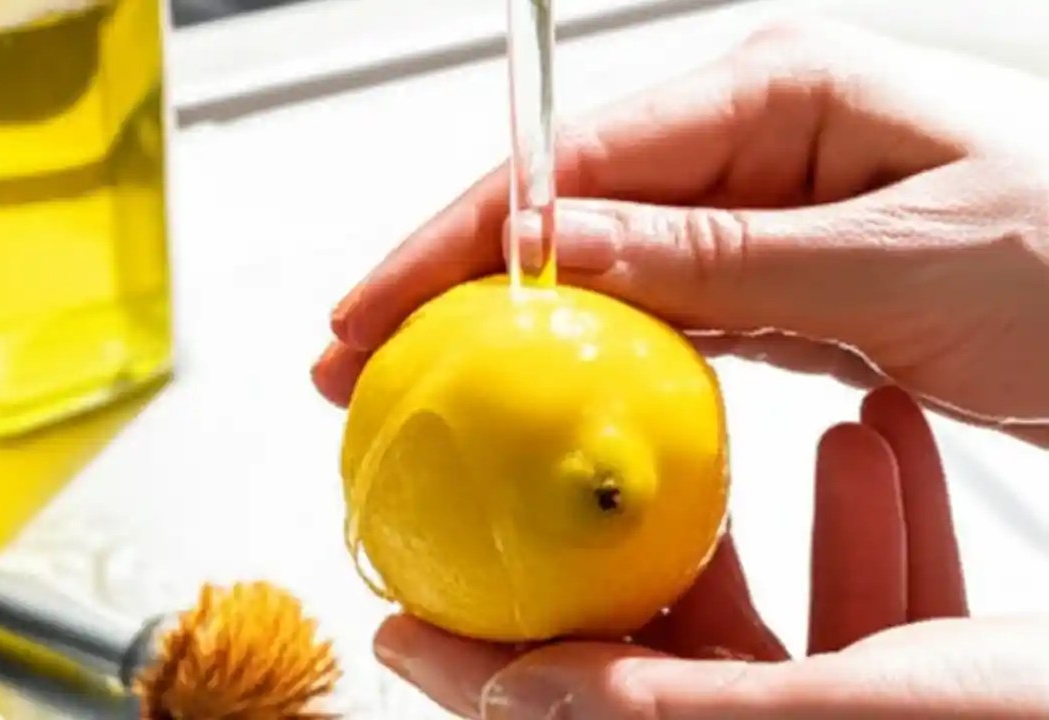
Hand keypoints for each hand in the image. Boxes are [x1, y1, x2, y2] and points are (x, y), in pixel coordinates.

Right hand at [312, 20, 1048, 444]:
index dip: (460, 238)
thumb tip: (564, 254)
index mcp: (778, 92)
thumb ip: (719, 259)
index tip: (380, 303)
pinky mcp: (769, 274)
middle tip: (359, 354)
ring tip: (418, 381)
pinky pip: (655, 310)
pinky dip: (590, 355)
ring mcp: (756, 208)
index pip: (576, 163)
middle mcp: (754, 140)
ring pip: (596, 266)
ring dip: (507, 328)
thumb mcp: (893, 262)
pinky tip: (534, 389)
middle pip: (563, 210)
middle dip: (452, 283)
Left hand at [370, 386, 1048, 718]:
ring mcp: (850, 707)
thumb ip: (671, 706)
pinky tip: (882, 436)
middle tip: (592, 456)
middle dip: (632, 546)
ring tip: (795, 419)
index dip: (466, 667)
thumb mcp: (851, 710)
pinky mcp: (922, 679)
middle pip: (655, 643)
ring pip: (776, 605)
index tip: (398, 596)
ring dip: (777, 510)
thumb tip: (510, 688)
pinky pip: (880, 595)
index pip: (556, 717)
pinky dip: (881, 520)